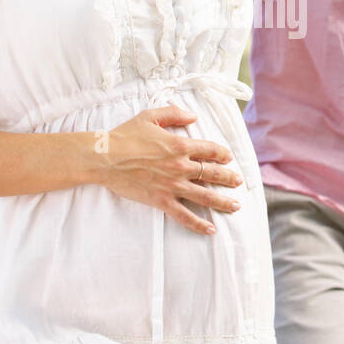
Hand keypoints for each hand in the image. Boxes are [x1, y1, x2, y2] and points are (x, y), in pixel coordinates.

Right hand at [83, 105, 244, 233]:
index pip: (210, 150)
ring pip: (205, 196)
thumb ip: (174, 114)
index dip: (223, 153)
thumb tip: (194, 116)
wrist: (105, 157)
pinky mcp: (161, 201)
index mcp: (180, 145)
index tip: (229, 157)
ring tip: (235, 205)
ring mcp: (172, 185)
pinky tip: (211, 229)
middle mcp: (181, 166)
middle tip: (239, 181)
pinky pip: (184, 215)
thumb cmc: (125, 135)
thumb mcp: (150, 117)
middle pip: (213, 173)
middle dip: (229, 178)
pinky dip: (198, 223)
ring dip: (223, 201)